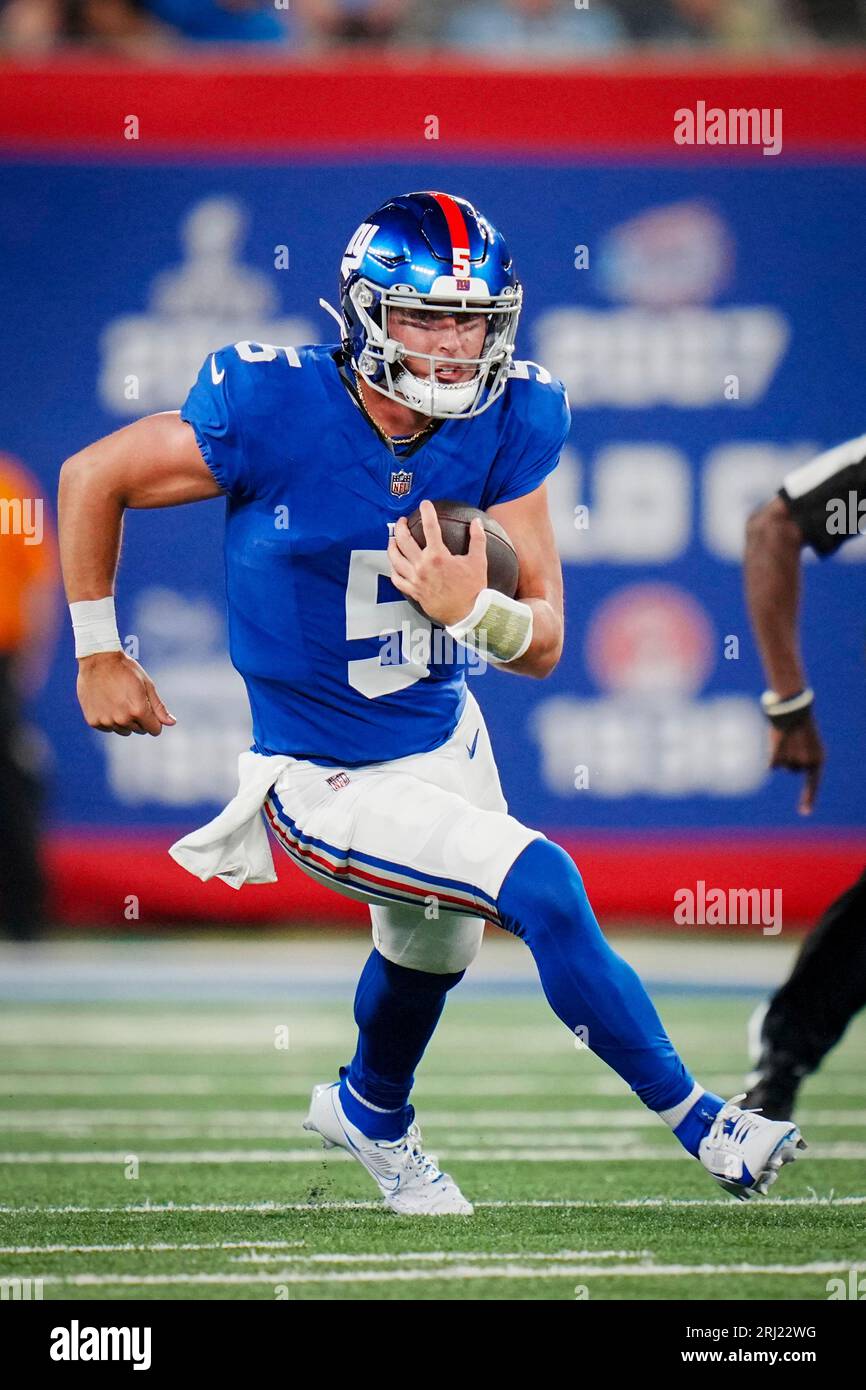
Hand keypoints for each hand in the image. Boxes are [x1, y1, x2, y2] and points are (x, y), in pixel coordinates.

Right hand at [76, 650, 175, 735]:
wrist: (98, 660)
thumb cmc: (125, 670)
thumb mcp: (147, 685)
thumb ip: (159, 707)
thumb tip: (171, 723)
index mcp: (138, 710)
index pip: (154, 730)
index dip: (154, 721)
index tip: (149, 710)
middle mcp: (122, 719)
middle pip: (139, 730)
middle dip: (139, 718)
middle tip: (131, 699)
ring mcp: (106, 721)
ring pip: (123, 730)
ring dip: (124, 720)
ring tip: (118, 700)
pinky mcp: (93, 721)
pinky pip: (107, 728)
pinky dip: (108, 719)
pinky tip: (106, 703)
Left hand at [388, 499, 487, 625]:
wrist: (468, 613)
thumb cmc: (473, 589)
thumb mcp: (478, 561)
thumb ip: (477, 539)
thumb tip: (477, 522)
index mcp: (438, 556)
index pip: (430, 527)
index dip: (427, 512)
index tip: (425, 504)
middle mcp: (423, 566)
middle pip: (404, 541)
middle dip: (401, 527)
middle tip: (402, 522)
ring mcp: (416, 580)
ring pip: (395, 560)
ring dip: (391, 547)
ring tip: (392, 540)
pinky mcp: (414, 592)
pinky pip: (397, 580)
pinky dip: (394, 570)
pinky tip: (394, 565)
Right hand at [769, 712, 824, 815]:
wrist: (792, 707)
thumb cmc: (797, 721)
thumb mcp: (804, 741)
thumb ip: (799, 756)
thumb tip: (778, 767)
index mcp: (818, 758)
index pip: (814, 783)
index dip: (809, 798)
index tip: (804, 814)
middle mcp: (807, 763)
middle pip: (793, 770)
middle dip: (788, 758)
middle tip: (789, 739)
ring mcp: (793, 761)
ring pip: (781, 765)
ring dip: (779, 753)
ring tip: (783, 735)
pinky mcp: (778, 758)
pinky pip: (771, 764)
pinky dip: (770, 754)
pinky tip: (775, 740)